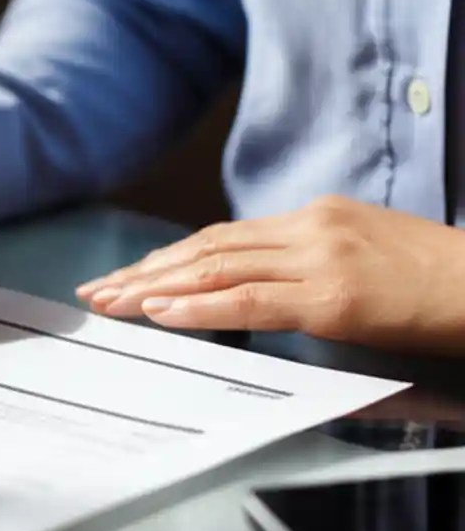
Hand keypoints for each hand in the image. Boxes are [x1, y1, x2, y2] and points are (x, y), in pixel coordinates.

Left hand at [76, 195, 464, 353]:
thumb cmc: (431, 279)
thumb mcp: (360, 254)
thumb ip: (304, 261)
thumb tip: (251, 282)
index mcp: (311, 218)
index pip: (221, 238)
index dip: (167, 258)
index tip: (128, 275)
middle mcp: (307, 229)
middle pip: (206, 249)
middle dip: (144, 273)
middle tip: (97, 292)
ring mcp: (318, 259)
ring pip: (216, 270)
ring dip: (154, 289)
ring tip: (111, 304)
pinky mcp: (332, 297)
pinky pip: (249, 301)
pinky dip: (198, 307)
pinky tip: (159, 312)